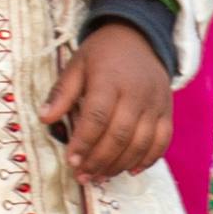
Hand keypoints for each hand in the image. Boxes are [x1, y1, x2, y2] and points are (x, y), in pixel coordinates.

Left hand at [43, 19, 173, 183]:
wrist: (140, 37)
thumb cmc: (103, 53)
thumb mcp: (77, 64)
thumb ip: (62, 92)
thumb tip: (45, 120)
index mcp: (109, 79)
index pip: (97, 117)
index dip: (84, 142)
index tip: (71, 161)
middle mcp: (136, 93)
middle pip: (119, 135)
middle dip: (99, 160)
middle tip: (83, 177)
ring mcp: (155, 104)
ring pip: (141, 143)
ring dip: (119, 165)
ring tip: (100, 177)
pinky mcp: (168, 111)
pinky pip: (162, 141)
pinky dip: (148, 160)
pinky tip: (130, 170)